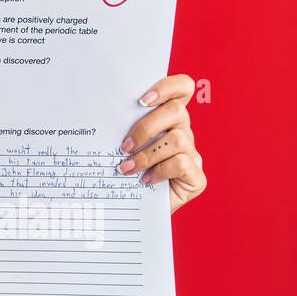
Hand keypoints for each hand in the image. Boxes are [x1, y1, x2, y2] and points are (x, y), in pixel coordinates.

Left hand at [117, 73, 205, 214]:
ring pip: (178, 139)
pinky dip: (159, 171)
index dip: (167, 86)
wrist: (134, 209)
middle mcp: (184, 131)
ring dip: (147, 154)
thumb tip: (100, 112)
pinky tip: (144, 180)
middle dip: (146, 127)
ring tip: (127, 167)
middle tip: (124, 146)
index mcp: (168, 118)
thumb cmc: (125, 171)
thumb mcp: (122, 144)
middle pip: (177, 111)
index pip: (183, 87)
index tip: (141, 100)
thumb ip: (121, 126)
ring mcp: (193, 154)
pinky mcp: (197, 177)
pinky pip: (181, 163)